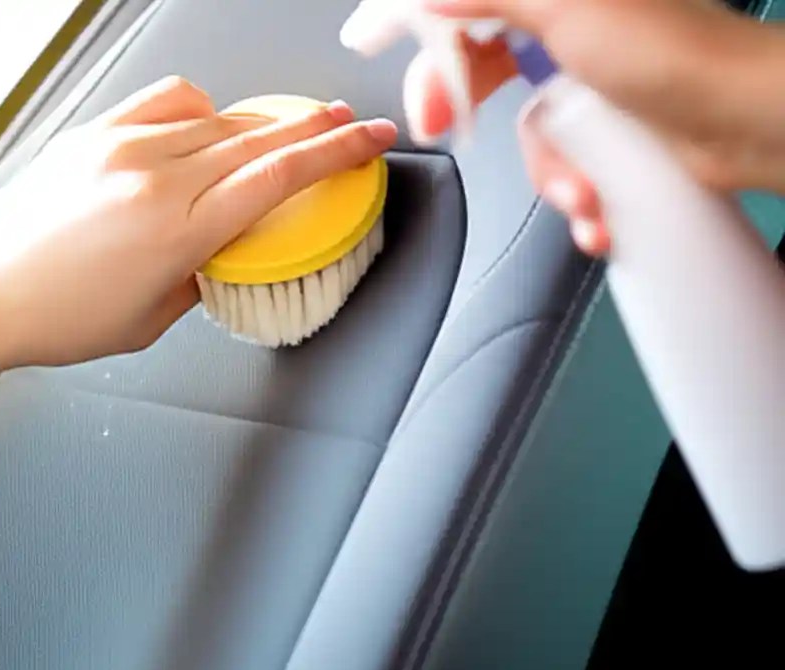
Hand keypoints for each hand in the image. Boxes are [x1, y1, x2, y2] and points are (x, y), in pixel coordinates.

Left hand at [0, 76, 396, 366]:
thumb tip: (224, 249)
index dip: (336, 153)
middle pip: (259, 137)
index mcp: (177, 230)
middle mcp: (154, 178)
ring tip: (285, 128)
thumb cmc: (54, 316)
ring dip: (261, 122)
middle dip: (313, 128)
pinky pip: (165, 101)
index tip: (370, 140)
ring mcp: (121, 148)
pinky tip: (210, 120)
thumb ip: (199, 276)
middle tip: (345, 124)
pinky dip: (200, 108)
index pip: (280, 176)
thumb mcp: (150, 319)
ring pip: (217, 117)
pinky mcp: (92, 134)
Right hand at [405, 0, 784, 255]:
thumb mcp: (565, 9)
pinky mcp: (605, 130)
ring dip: (545, 171)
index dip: (412, 19)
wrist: (747, 123)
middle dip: (464, 107)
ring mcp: (585, 81)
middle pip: (478, 64)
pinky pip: (559, 161)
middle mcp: (566, 27)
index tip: (367, 37)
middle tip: (442, 127)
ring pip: (522, 128)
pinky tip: (594, 205)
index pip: (462, 2)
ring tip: (576, 189)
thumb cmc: (675, 57)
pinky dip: (572, 191)